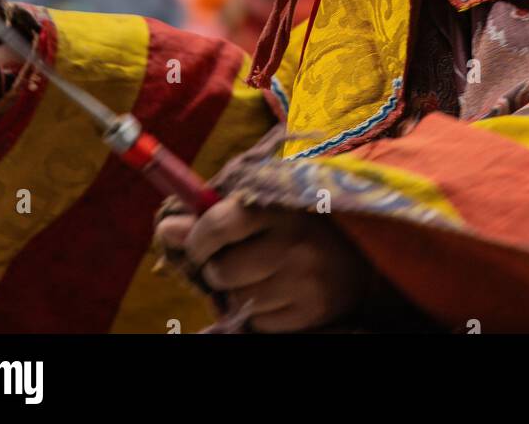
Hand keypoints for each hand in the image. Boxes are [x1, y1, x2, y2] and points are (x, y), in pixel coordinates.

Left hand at [154, 192, 370, 332]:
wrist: (362, 255)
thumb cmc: (300, 223)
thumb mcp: (263, 206)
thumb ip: (214, 216)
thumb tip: (165, 229)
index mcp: (279, 205)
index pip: (219, 224)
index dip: (197, 238)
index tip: (196, 245)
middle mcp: (293, 244)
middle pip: (223, 270)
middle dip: (217, 268)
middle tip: (229, 260)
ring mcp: (304, 282)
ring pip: (238, 299)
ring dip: (237, 291)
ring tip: (256, 275)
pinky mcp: (311, 313)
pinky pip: (259, 323)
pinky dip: (258, 312)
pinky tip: (275, 292)